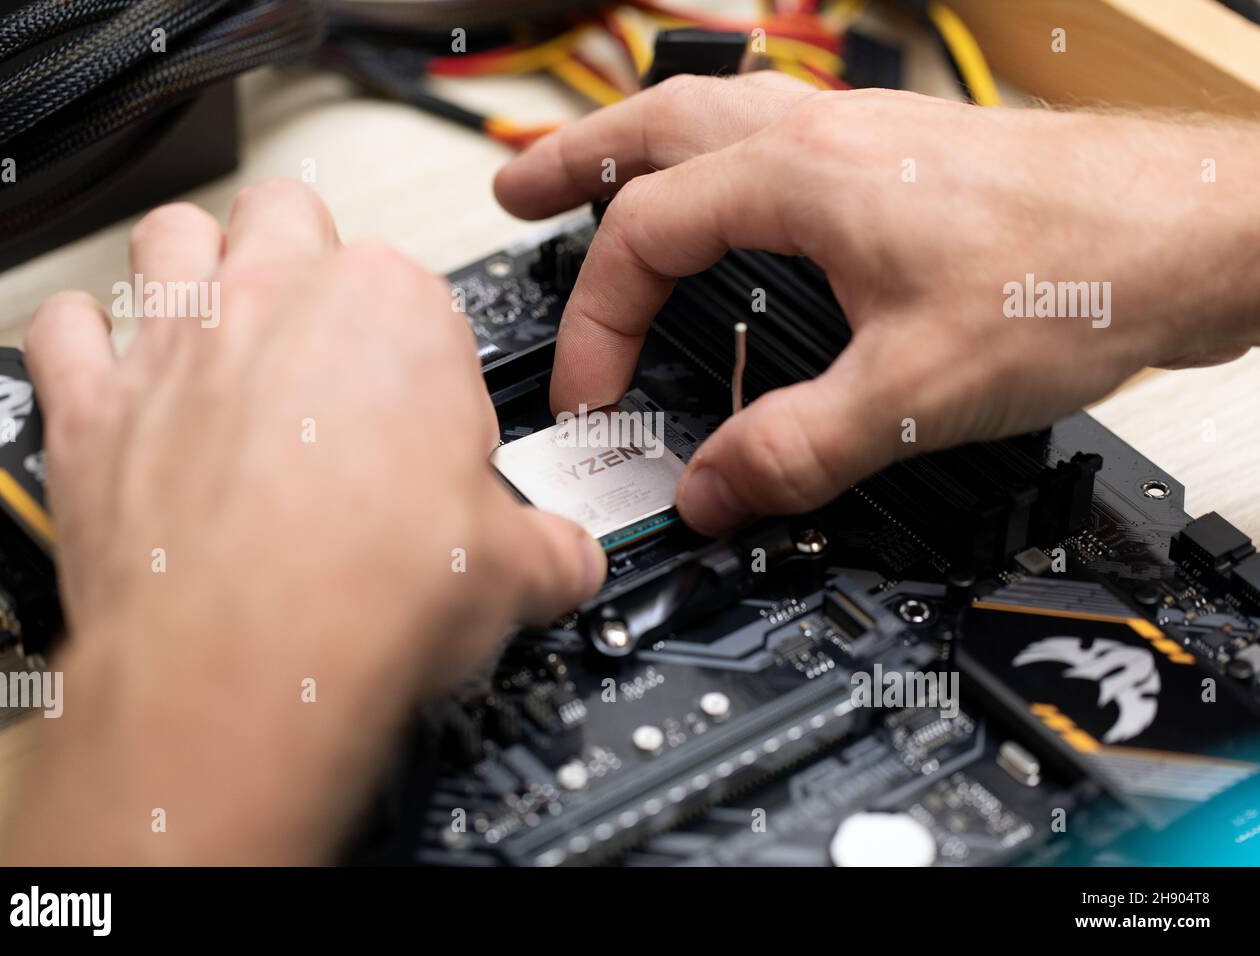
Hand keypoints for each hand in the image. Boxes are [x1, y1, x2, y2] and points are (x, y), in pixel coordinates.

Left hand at [2, 178, 605, 863]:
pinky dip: (87, 342)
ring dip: (196, 269)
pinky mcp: (93, 405)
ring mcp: (179, 342)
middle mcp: (280, 299)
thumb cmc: (371, 592)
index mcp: (397, 312)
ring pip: (174, 237)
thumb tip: (569, 559)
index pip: (420, 298)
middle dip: (307, 265)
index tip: (425, 425)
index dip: (424, 364)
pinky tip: (119, 376)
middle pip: (292, 220)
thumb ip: (552, 545)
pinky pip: (69, 328)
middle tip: (326, 344)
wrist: (253, 664)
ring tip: (223, 329)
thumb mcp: (514, 567)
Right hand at [496, 76, 1259, 534]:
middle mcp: (823, 139)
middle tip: (516, 192)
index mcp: (803, 179)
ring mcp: (863, 140)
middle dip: (574, 163)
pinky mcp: (901, 162)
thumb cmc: (1077, 275)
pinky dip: (719, 164)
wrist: (1193, 233)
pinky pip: (776, 143)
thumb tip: (714, 493)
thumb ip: (796, 451)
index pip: (646, 237)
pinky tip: (734, 207)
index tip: (587, 391)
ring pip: (716, 119)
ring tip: (595, 179)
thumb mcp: (914, 392)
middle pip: (658, 128)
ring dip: (641, 147)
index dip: (598, 322)